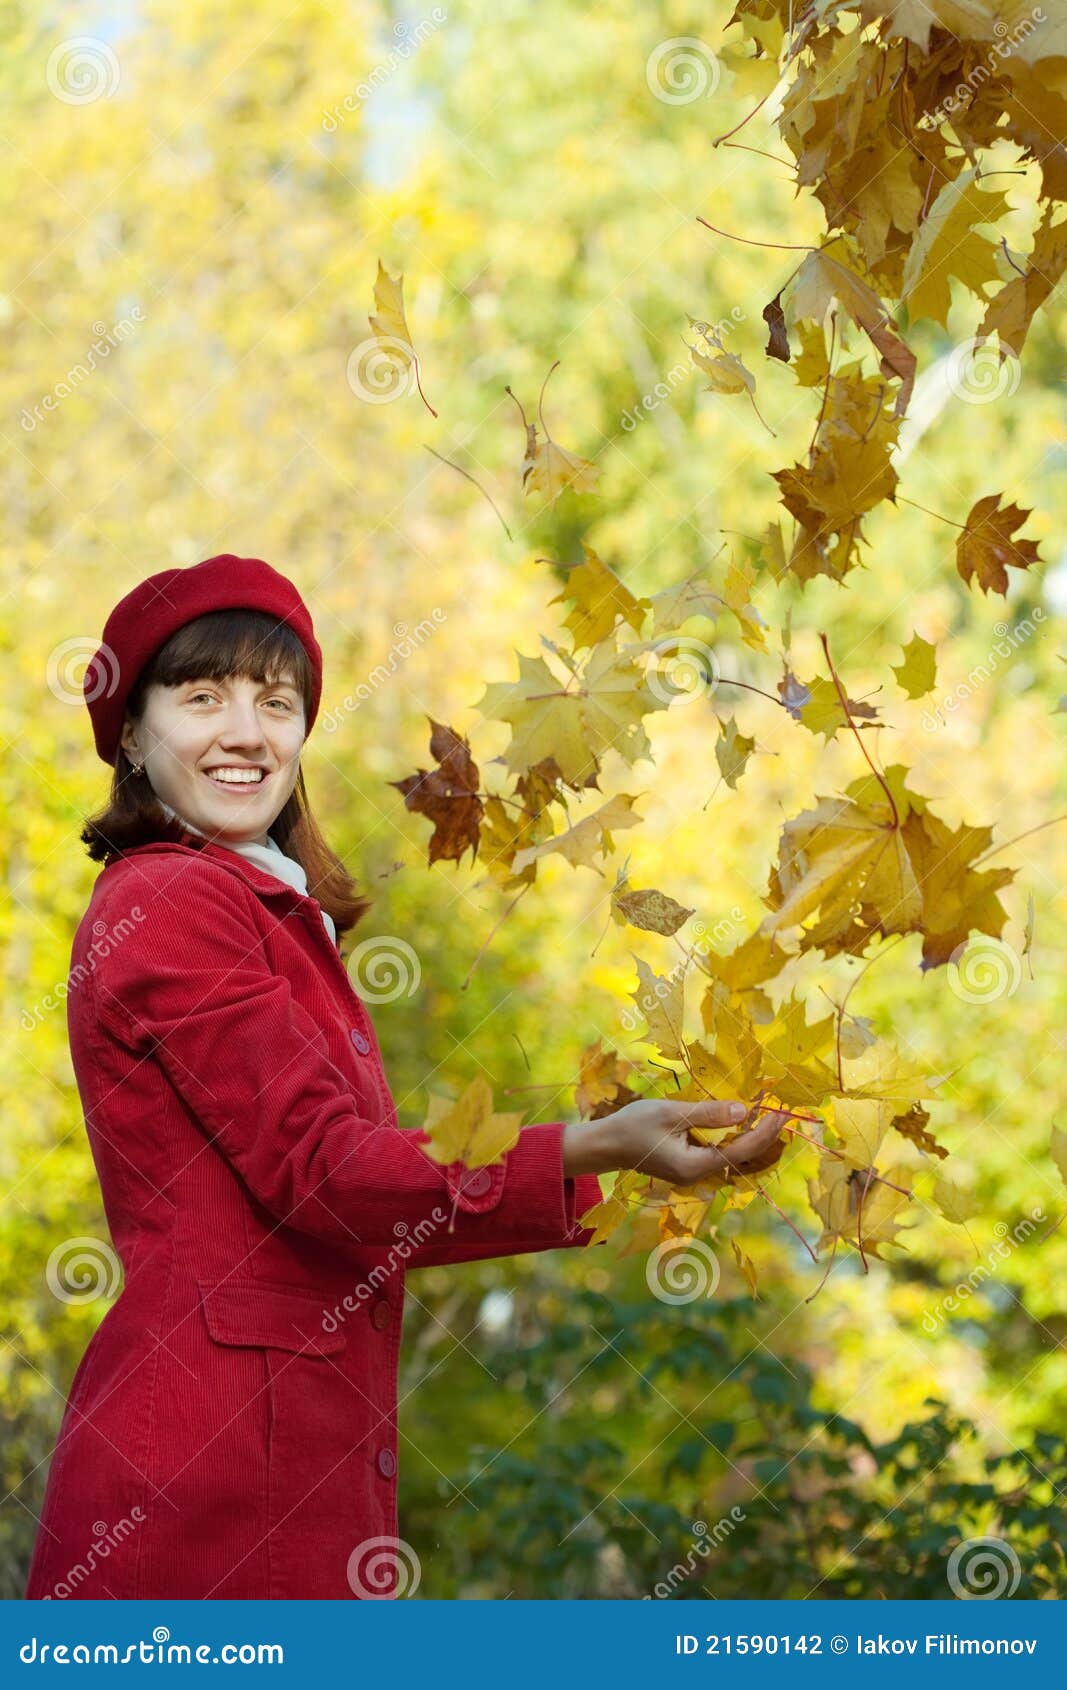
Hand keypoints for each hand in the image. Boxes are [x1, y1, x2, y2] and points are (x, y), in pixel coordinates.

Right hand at [562, 1097, 789, 1185]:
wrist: (606, 1144)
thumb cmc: (634, 1126)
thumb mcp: (671, 1113)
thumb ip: (708, 1113)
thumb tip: (745, 1111)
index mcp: (695, 1166)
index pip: (741, 1150)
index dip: (765, 1132)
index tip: (782, 1112)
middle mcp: (699, 1175)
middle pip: (742, 1158)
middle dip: (765, 1135)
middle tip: (784, 1111)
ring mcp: (695, 1172)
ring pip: (733, 1157)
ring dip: (753, 1136)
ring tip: (771, 1114)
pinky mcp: (690, 1165)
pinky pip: (721, 1153)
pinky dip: (735, 1137)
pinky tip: (744, 1121)